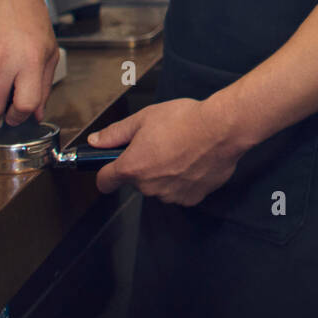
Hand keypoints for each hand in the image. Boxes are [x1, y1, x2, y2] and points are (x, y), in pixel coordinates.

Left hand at [90, 98, 246, 205]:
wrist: (222, 129)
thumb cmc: (184, 120)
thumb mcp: (144, 118)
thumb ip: (116, 133)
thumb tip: (96, 141)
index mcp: (132, 167)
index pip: (105, 182)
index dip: (105, 173)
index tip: (110, 167)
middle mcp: (149, 187)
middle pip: (136, 181)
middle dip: (142, 165)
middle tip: (158, 144)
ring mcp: (171, 195)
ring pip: (158, 187)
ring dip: (163, 174)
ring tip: (179, 150)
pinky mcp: (191, 198)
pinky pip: (179, 192)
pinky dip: (183, 180)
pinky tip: (192, 161)